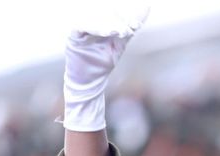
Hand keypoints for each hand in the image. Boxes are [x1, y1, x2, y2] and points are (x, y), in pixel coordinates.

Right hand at [63, 3, 150, 131]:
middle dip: (117, 19)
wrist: (90, 80)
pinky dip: (95, 28)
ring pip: (92, 18)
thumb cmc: (103, 62)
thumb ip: (130, 27)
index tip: (135, 23)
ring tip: (118, 31)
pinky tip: (107, 32)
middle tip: (128, 27)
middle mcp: (90, 23)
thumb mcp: (120, 43)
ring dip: (107, 23)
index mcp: (100, 23)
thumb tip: (146, 9)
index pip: (112, 12)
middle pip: (102, 13)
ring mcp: (81, 30)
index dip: (123, 15)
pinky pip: (81, 27)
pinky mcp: (74, 37)